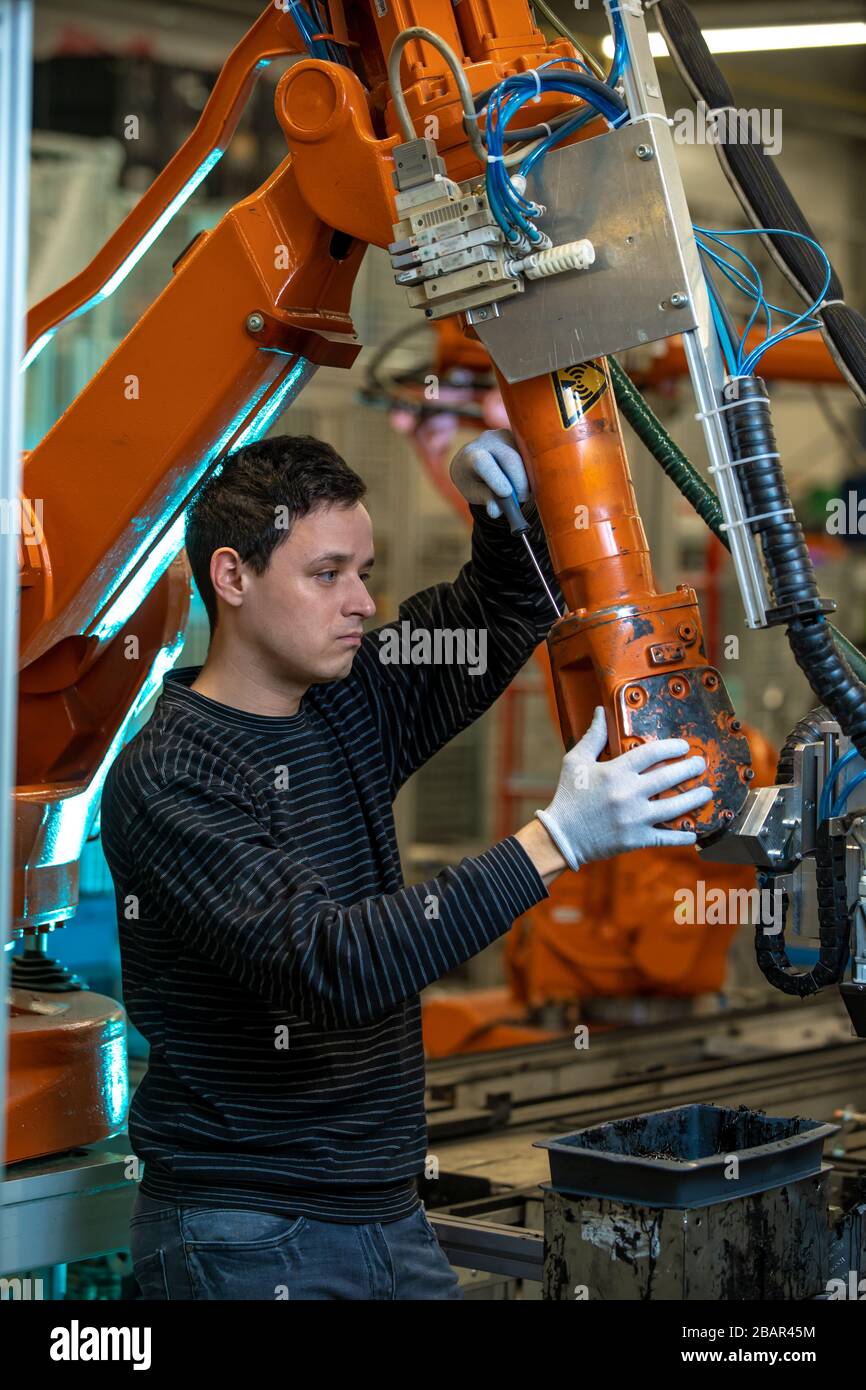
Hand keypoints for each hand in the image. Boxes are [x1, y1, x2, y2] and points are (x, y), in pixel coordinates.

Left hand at [449, 428, 529, 518]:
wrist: (472, 460)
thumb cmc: (473, 480)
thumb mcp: (474, 493)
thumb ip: (486, 500)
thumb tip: (496, 511)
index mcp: (470, 455)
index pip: (483, 463)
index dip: (496, 479)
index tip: (506, 494)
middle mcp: (487, 440)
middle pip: (510, 459)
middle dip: (520, 482)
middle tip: (522, 498)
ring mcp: (504, 435)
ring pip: (524, 456)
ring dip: (527, 476)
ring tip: (521, 489)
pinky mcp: (518, 436)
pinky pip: (530, 453)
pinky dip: (531, 469)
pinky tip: (525, 478)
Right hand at [535, 706, 712, 870]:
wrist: (561, 836)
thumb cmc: (568, 795)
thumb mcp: (575, 761)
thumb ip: (593, 736)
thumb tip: (602, 711)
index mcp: (615, 771)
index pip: (652, 753)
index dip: (672, 747)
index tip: (683, 746)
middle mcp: (627, 793)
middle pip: (668, 777)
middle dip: (690, 768)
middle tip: (701, 764)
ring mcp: (633, 818)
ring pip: (674, 807)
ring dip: (694, 799)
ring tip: (707, 792)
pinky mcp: (635, 840)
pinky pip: (665, 837)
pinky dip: (682, 836)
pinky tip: (694, 833)